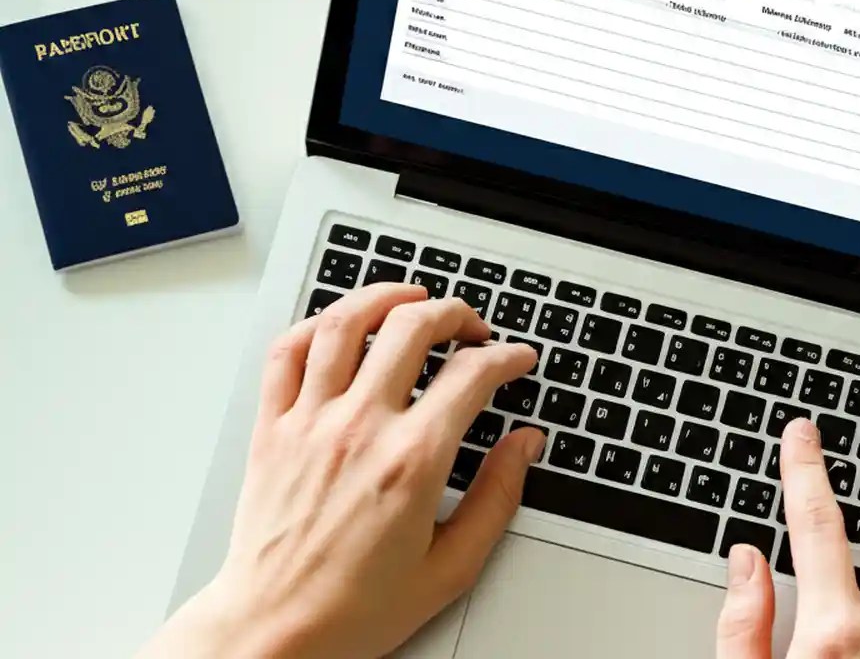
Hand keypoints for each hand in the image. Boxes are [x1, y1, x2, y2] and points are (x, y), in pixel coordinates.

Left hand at [138, 284, 543, 658]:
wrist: (273, 630)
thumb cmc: (354, 609)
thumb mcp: (452, 567)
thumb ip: (498, 498)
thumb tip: (524, 447)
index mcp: (412, 461)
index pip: (472, 374)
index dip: (506, 356)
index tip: (516, 359)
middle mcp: (360, 428)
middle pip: (412, 327)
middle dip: (454, 312)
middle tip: (471, 327)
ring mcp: (310, 422)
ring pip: (345, 323)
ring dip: (386, 296)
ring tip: (411, 296)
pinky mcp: (271, 429)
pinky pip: (287, 352)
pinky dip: (315, 324)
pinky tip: (339, 325)